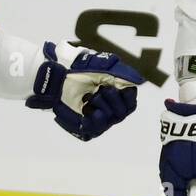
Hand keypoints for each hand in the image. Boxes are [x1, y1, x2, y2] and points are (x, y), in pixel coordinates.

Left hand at [27, 41, 142, 140]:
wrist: (56, 77)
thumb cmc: (79, 69)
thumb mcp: (103, 65)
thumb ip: (123, 73)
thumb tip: (139, 81)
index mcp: (116, 93)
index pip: (130, 102)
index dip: (126, 97)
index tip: (115, 88)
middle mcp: (109, 108)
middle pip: (122, 113)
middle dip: (112, 101)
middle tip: (99, 91)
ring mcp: (98, 118)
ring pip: (109, 121)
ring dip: (101, 107)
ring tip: (88, 98)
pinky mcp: (86, 126)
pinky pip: (95, 130)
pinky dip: (92, 121)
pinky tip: (85, 111)